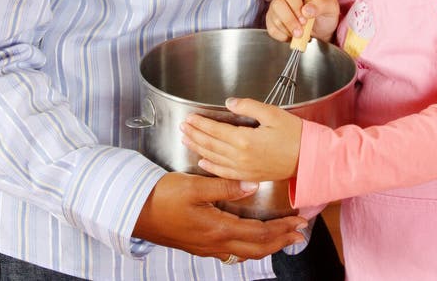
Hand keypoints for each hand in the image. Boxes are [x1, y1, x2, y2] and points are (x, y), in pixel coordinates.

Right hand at [132, 171, 306, 262]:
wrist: (136, 212)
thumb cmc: (163, 198)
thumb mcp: (193, 186)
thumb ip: (224, 186)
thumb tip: (251, 185)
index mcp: (218, 229)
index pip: (259, 233)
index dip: (282, 229)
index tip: (299, 222)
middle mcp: (216, 244)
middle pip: (257, 248)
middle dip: (281, 240)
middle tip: (300, 232)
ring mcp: (207, 247)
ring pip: (245, 251)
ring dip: (267, 244)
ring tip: (282, 236)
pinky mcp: (200, 245)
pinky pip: (233, 250)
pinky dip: (250, 245)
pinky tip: (250, 237)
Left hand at [181, 98, 301, 181]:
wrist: (309, 159)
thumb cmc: (294, 134)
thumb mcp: (273, 114)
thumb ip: (249, 107)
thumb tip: (230, 103)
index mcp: (245, 140)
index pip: (215, 131)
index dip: (200, 123)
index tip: (189, 117)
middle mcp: (241, 157)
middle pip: (210, 144)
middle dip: (194, 134)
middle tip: (182, 126)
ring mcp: (244, 169)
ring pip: (214, 158)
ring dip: (198, 148)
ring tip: (186, 139)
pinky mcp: (249, 176)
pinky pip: (224, 173)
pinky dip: (210, 166)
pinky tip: (202, 161)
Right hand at [266, 0, 339, 43]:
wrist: (321, 31)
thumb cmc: (325, 16)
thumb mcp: (331, 8)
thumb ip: (322, 4)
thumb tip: (307, 9)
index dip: (296, 7)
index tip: (305, 19)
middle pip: (278, 4)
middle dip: (290, 20)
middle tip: (301, 31)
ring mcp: (276, 6)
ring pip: (274, 17)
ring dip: (287, 29)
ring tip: (299, 34)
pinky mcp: (271, 19)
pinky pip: (271, 28)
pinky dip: (282, 36)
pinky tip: (291, 36)